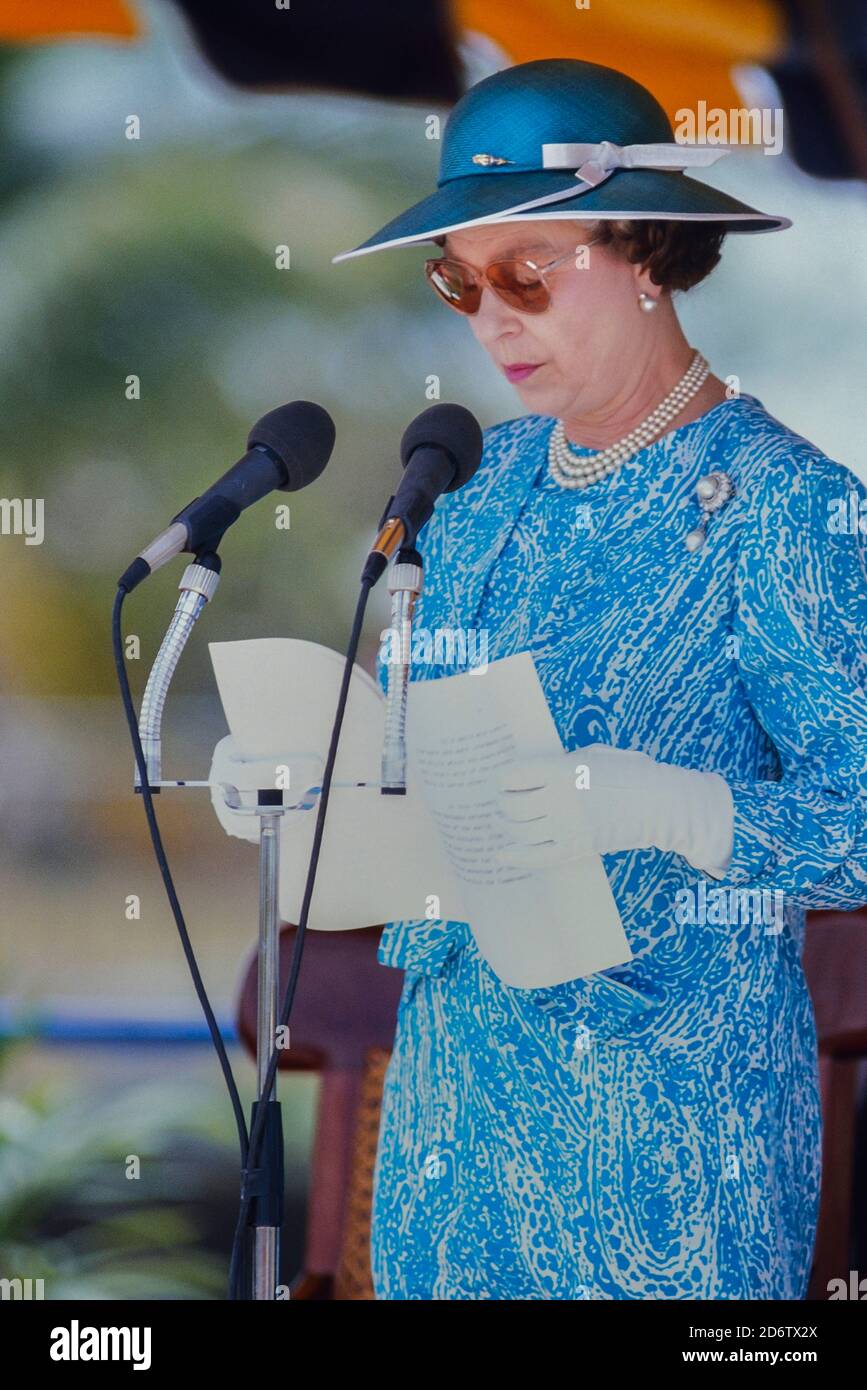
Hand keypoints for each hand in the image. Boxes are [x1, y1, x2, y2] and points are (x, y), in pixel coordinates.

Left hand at [494, 743, 733, 877]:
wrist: (660, 803)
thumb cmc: (629, 772)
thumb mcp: (594, 755)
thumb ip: (562, 763)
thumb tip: (535, 773)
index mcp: (561, 770)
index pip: (513, 777)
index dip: (503, 780)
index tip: (504, 782)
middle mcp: (559, 798)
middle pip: (512, 807)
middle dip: (503, 805)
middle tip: (505, 804)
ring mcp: (567, 826)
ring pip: (520, 832)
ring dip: (508, 828)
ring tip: (505, 824)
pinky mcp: (577, 848)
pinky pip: (538, 857)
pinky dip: (516, 858)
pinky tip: (501, 855)